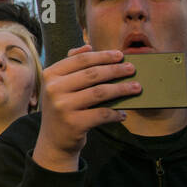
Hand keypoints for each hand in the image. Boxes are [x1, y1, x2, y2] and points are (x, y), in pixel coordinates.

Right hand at [32, 45, 139, 170]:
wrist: (53, 140)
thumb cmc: (62, 107)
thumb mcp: (59, 85)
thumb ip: (70, 65)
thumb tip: (88, 46)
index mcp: (50, 75)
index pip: (80, 60)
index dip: (102, 56)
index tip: (120, 55)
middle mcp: (53, 89)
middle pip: (92, 74)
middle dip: (116, 70)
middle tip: (132, 69)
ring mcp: (62, 107)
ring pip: (100, 92)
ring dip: (122, 89)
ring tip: (136, 87)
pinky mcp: (73, 123)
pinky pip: (102, 114)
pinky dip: (116, 113)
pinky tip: (124, 113)